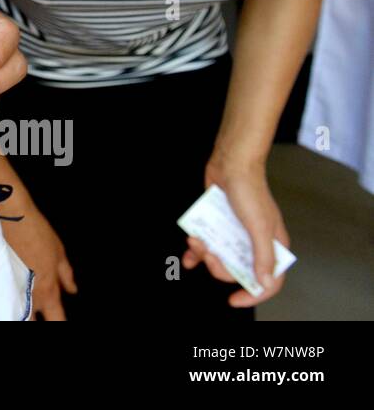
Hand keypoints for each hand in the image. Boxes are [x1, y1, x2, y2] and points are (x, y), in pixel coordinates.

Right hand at [2, 205, 76, 319]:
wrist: (9, 215)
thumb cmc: (36, 230)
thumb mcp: (59, 251)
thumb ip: (66, 274)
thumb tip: (72, 289)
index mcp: (48, 291)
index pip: (57, 320)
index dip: (58, 322)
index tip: (56, 318)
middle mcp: (29, 296)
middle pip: (32, 322)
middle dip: (34, 320)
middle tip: (36, 312)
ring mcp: (11, 290)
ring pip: (15, 314)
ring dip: (18, 312)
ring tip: (19, 306)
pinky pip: (0, 300)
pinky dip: (3, 302)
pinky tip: (3, 298)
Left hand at [182, 158, 288, 306]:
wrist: (231, 163)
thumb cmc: (249, 191)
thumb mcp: (259, 227)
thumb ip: (262, 256)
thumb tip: (264, 281)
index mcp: (272, 246)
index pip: (270, 281)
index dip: (254, 294)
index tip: (234, 299)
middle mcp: (254, 242)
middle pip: (238, 271)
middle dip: (219, 266)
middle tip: (208, 253)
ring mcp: (235, 233)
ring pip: (220, 258)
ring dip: (204, 255)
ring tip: (195, 242)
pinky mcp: (219, 224)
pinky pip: (207, 243)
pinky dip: (196, 249)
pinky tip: (188, 250)